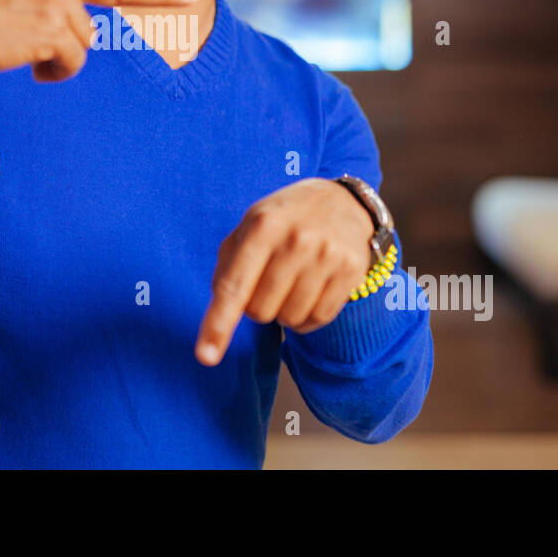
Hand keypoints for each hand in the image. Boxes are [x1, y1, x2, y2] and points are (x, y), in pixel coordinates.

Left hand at [195, 178, 374, 365]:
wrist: (342, 200)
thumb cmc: (285, 218)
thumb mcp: (250, 225)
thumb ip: (228, 265)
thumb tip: (219, 314)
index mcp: (262, 225)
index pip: (234, 286)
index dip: (218, 323)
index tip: (205, 356)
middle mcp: (296, 240)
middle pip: (260, 311)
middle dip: (257, 305)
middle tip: (269, 278)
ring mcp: (327, 256)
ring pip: (290, 320)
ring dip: (284, 311)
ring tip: (293, 280)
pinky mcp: (352, 271)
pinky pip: (318, 320)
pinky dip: (308, 315)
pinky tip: (311, 289)